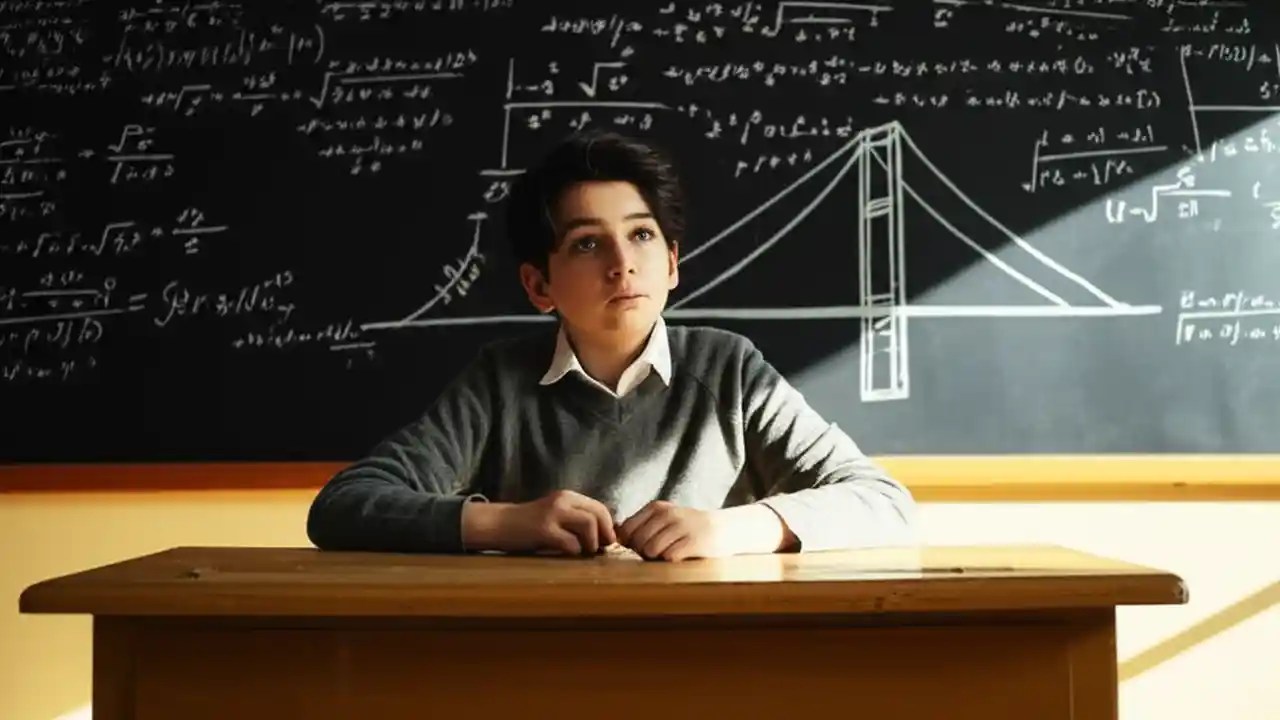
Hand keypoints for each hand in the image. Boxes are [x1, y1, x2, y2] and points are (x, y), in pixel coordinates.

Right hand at [477, 490, 615, 555]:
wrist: (500, 524)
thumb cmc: (530, 524)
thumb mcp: (556, 514)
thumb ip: (577, 519)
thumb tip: (604, 536)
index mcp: (568, 496)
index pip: (599, 507)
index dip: (608, 525)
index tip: (608, 540)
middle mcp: (562, 501)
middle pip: (597, 514)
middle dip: (604, 534)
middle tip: (601, 548)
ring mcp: (553, 514)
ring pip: (588, 525)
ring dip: (591, 542)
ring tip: (585, 551)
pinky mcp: (543, 530)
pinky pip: (570, 542)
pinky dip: (574, 551)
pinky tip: (568, 553)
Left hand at [615, 501, 726, 561]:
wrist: (725, 528)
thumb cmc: (688, 527)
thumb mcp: (664, 519)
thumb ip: (641, 525)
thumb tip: (616, 537)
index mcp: (656, 508)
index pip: (627, 529)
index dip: (630, 543)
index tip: (641, 547)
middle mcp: (667, 514)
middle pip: (637, 542)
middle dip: (643, 552)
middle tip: (658, 552)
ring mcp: (681, 527)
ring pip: (651, 550)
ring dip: (657, 558)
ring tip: (669, 553)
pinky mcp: (693, 541)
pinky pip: (669, 557)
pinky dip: (671, 561)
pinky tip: (681, 556)